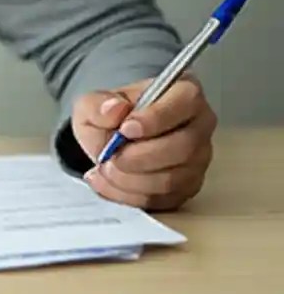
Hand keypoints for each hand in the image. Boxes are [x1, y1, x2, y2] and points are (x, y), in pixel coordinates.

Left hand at [72, 77, 216, 210]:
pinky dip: (129, 195)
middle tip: (109, 157)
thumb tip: (114, 109)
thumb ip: (98, 104)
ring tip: (104, 170)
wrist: (110, 141)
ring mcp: (198, 160)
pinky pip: (163, 199)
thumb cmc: (111, 116)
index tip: (125, 130)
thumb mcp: (93, 103)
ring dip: (131, 179)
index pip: (185, 103)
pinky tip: (107, 183)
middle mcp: (200, 126)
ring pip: (173, 178)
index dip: (155, 119)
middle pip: (183, 147)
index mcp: (184, 94)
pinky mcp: (188, 187)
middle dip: (139, 157)